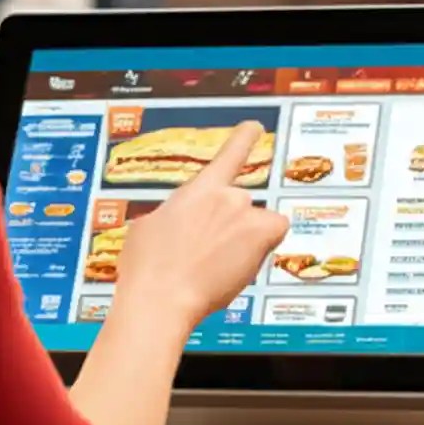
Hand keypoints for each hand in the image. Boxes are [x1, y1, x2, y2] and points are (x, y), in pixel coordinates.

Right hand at [112, 122, 288, 327]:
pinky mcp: (260, 234)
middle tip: (210, 255)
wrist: (159, 297)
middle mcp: (226, 196)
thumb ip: (176, 216)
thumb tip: (182, 223)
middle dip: (230, 228)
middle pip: (242, 208)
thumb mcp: (150, 228)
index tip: (255, 127)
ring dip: (247, 239)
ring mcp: (244, 213)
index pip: (228, 156)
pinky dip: (264, 246)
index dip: (244, 139)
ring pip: (259, 224)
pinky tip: (240, 263)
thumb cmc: (148, 269)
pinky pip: (275, 234)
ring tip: (220, 264)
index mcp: (196, 190)